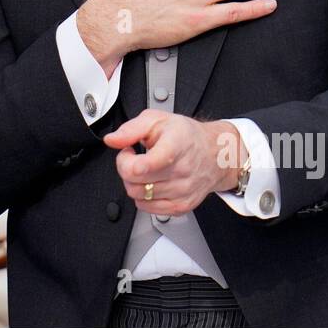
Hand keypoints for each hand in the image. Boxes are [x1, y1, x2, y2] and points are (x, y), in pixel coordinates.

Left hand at [102, 110, 243, 215]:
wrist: (214, 154)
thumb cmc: (185, 136)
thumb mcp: (157, 119)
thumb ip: (131, 129)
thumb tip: (112, 140)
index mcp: (176, 145)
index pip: (149, 164)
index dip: (129, 161)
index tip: (128, 152)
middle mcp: (182, 171)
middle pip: (135, 181)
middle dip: (126, 167)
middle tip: (133, 157)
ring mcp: (182, 191)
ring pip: (138, 195)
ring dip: (134, 182)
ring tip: (144, 168)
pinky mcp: (181, 207)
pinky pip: (146, 207)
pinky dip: (142, 195)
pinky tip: (151, 182)